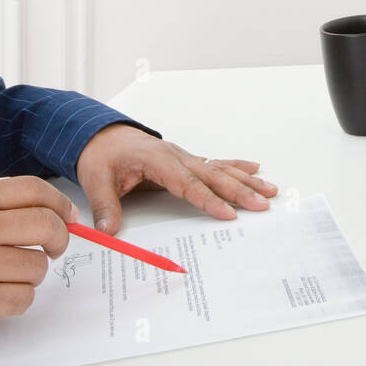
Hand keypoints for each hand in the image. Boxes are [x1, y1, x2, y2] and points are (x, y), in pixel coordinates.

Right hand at [0, 175, 74, 341]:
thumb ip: (10, 207)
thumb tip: (64, 214)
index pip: (33, 189)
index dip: (60, 203)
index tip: (68, 216)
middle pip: (44, 225)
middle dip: (59, 239)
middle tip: (54, 248)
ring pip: (38, 266)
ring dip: (31, 274)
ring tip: (6, 274)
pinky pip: (25, 297)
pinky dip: (17, 299)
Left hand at [75, 123, 278, 233]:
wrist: (100, 135)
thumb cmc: (101, 155)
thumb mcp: (96, 180)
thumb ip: (105, 206)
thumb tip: (108, 230)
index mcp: (157, 160)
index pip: (187, 183)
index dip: (208, 199)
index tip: (228, 213)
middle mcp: (175, 156)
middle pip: (213, 175)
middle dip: (239, 190)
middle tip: (262, 204)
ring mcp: (183, 157)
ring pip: (220, 169)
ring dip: (245, 180)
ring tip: (269, 190)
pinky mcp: (184, 160)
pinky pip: (215, 163)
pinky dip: (237, 166)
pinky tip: (255, 168)